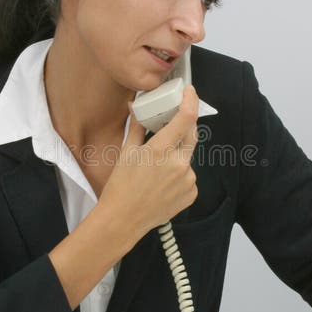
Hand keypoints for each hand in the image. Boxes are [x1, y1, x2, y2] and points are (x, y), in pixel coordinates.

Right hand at [98, 85, 198, 240]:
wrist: (122, 220)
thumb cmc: (120, 187)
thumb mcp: (127, 152)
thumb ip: (137, 126)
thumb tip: (136, 106)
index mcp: (161, 150)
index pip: (185, 118)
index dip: (190, 100)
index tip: (189, 91)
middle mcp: (178, 164)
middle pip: (192, 134)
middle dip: (185, 126)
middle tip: (173, 124)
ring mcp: (187, 180)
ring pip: (187, 157)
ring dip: (177, 155)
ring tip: (156, 169)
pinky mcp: (191, 193)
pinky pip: (188, 176)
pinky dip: (179, 174)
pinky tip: (162, 183)